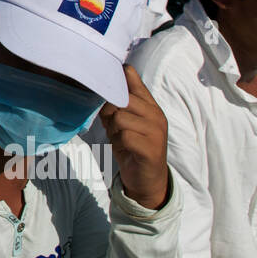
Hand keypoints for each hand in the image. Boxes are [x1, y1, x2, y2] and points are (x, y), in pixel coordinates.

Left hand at [97, 66, 168, 209]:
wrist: (147, 179)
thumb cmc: (132, 146)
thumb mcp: (124, 122)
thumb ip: (117, 104)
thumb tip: (100, 84)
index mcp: (150, 105)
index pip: (132, 78)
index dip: (115, 79)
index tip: (103, 84)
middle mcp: (156, 115)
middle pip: (121, 99)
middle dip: (109, 112)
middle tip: (111, 125)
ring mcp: (156, 132)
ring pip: (120, 118)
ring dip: (113, 130)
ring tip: (118, 138)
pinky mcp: (151, 148)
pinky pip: (125, 136)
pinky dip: (118, 142)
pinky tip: (124, 148)